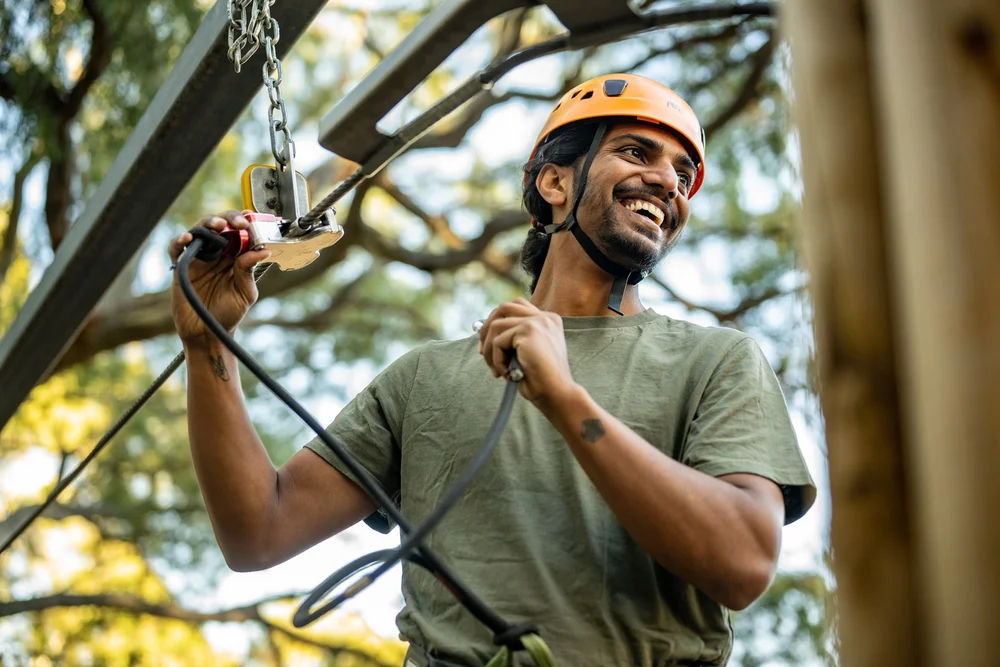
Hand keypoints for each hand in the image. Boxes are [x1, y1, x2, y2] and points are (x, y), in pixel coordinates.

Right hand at [168, 210, 270, 345]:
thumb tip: (262, 251)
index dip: (246, 222)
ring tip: (218, 225)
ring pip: (199, 230)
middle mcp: (217, 254)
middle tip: (239, 222)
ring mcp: (198, 258)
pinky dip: (179, 240)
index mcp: (235, 257)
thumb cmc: (228, 314)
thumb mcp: (245, 293)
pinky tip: (187, 239)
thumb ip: (249, 271)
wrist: (207, 334)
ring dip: (207, 223)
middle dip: (229, 218)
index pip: (240, 232)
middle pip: (220, 226)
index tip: (252, 218)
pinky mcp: (181, 267)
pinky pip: (176, 248)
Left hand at [476, 298, 575, 406]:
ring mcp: (538, 321)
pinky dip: (496, 360)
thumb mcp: (525, 353)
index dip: (496, 323)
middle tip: (481, 352)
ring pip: (496, 326)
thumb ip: (512, 338)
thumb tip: (481, 330)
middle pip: (504, 308)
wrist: (558, 394)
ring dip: (489, 351)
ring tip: (498, 370)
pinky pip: (498, 342)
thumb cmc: (542, 381)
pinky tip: (507, 373)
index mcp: (548, 321)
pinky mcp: (529, 330)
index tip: (486, 346)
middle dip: (486, 329)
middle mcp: (545, 317)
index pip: (516, 308)